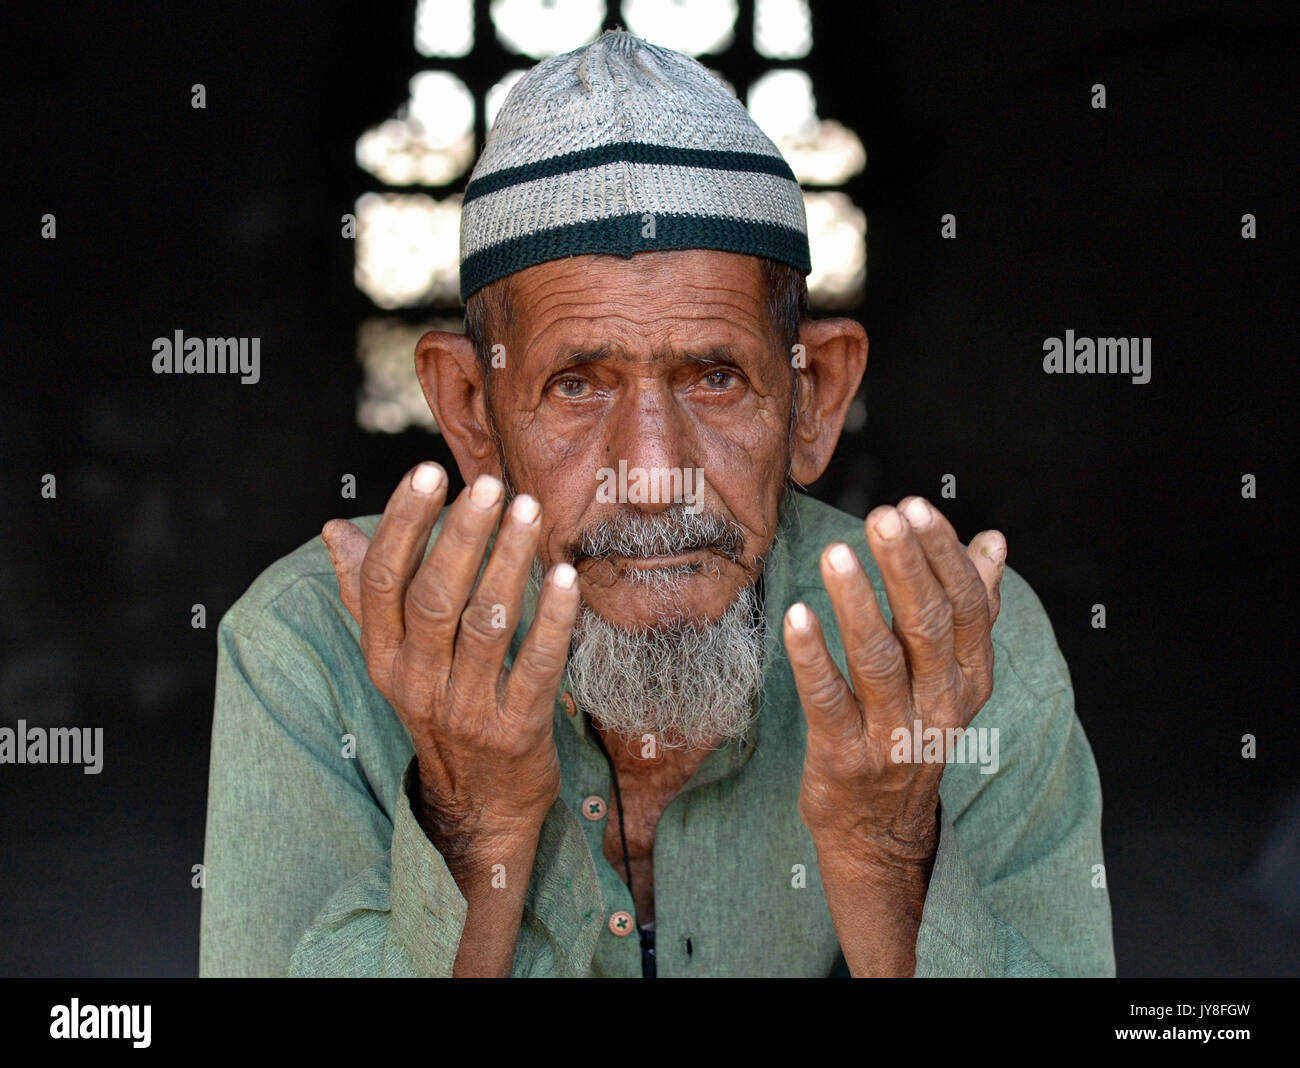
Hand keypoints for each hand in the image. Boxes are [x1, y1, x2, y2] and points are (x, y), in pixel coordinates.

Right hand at [321, 463, 579, 868]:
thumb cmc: (440, 709)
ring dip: (509, 563)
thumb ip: (368, 594)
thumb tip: (335, 529)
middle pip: (434, 597)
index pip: (383, 580)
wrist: (479, 806)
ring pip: (485, 624)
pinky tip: (567, 579)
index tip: (428, 471)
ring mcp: (465, 709)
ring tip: (530, 512)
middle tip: (489, 485)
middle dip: (462, 535)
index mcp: (384, 657)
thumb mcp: (396, 660)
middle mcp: (416, 682)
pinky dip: (553, 621)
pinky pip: (535, 667)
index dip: (404, 523)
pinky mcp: (514, 731)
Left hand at [783, 496, 1005, 868]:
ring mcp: (892, 735)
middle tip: (883, 517)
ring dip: (858, 603)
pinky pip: (826, 700)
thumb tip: (994, 542)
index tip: (915, 508)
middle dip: (906, 568)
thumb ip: (972, 610)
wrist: (879, 831)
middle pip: (929, 628)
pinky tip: (798, 615)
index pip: (968, 608)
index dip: (943, 556)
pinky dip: (812, 657)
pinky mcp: (845, 756)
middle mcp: (940, 707)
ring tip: (837, 553)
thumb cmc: (911, 732)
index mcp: (969, 680)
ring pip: (880, 660)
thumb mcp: (952, 678)